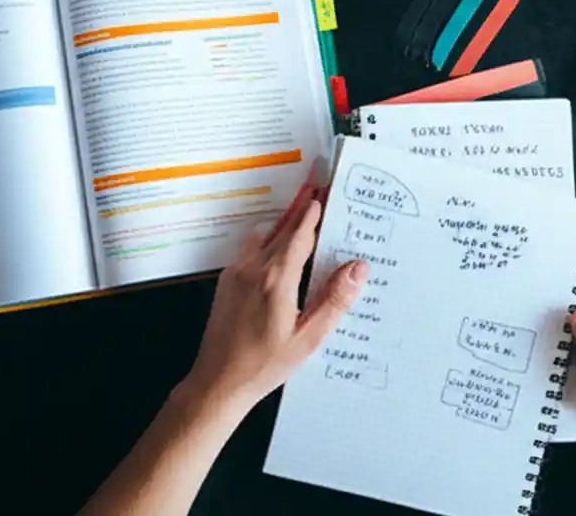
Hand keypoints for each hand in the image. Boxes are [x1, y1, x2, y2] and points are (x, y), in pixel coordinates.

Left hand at [181, 193, 366, 411]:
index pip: (299, 235)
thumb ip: (334, 300)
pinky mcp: (226, 282)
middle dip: (301, 212)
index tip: (324, 194)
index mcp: (276, 280)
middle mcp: (253, 269)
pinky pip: (250, 251)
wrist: (218, 382)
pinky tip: (278, 252)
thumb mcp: (308, 338)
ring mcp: (235, 274)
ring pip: (263, 238)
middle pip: (282, 231)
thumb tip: (357, 268)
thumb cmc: (264, 365)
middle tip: (317, 193)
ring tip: (302, 219)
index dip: (313, 213)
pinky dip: (267, 242)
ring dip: (283, 226)